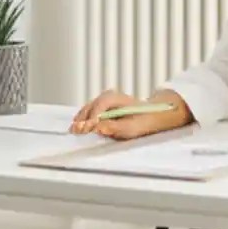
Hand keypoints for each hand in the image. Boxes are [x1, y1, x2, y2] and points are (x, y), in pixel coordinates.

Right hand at [70, 89, 192, 139]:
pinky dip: (84, 120)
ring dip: (81, 120)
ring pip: (88, 109)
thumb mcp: (132, 127)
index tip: (84, 130)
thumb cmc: (143, 121)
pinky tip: (80, 128)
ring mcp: (103, 100)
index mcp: (114, 98)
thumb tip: (98, 127)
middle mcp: (107, 96)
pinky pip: (89, 112)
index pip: (98, 107)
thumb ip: (114, 127)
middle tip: (75, 132)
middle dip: (82, 120)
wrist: (152, 115)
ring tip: (74, 131)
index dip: (90, 119)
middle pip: (90, 107)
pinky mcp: (102, 107)